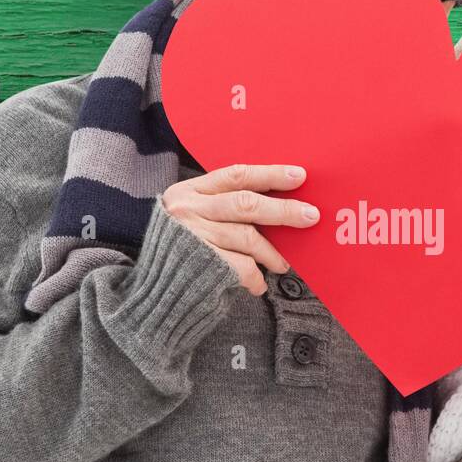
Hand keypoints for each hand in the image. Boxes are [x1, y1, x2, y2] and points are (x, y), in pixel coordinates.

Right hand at [162, 163, 317, 294]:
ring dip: (272, 252)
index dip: (269, 174)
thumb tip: (276, 202)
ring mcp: (192, 236)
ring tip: (284, 264)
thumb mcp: (194, 215)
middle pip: (245, 204)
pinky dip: (255, 277)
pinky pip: (240, 267)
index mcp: (191, 190)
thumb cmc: (180, 246)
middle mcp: (189, 209)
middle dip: (282, 210)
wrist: (150, 287)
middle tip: (311, 216)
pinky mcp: (199, 264)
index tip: (299, 176)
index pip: (236, 175)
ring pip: (246, 236)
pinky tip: (258, 285)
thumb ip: (223, 205)